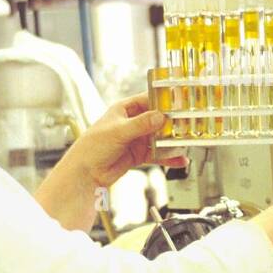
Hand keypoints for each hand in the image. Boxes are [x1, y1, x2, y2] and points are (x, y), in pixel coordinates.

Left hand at [66, 92, 186, 189]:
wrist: (85, 173)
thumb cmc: (92, 147)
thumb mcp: (118, 131)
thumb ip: (141, 124)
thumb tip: (160, 117)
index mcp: (124, 109)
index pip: (148, 99)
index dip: (163, 100)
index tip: (179, 101)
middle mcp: (132, 122)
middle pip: (157, 119)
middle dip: (171, 123)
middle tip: (187, 124)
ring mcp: (136, 139)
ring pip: (159, 137)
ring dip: (171, 141)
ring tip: (185, 142)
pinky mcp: (138, 154)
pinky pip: (157, 154)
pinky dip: (168, 157)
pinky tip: (178, 159)